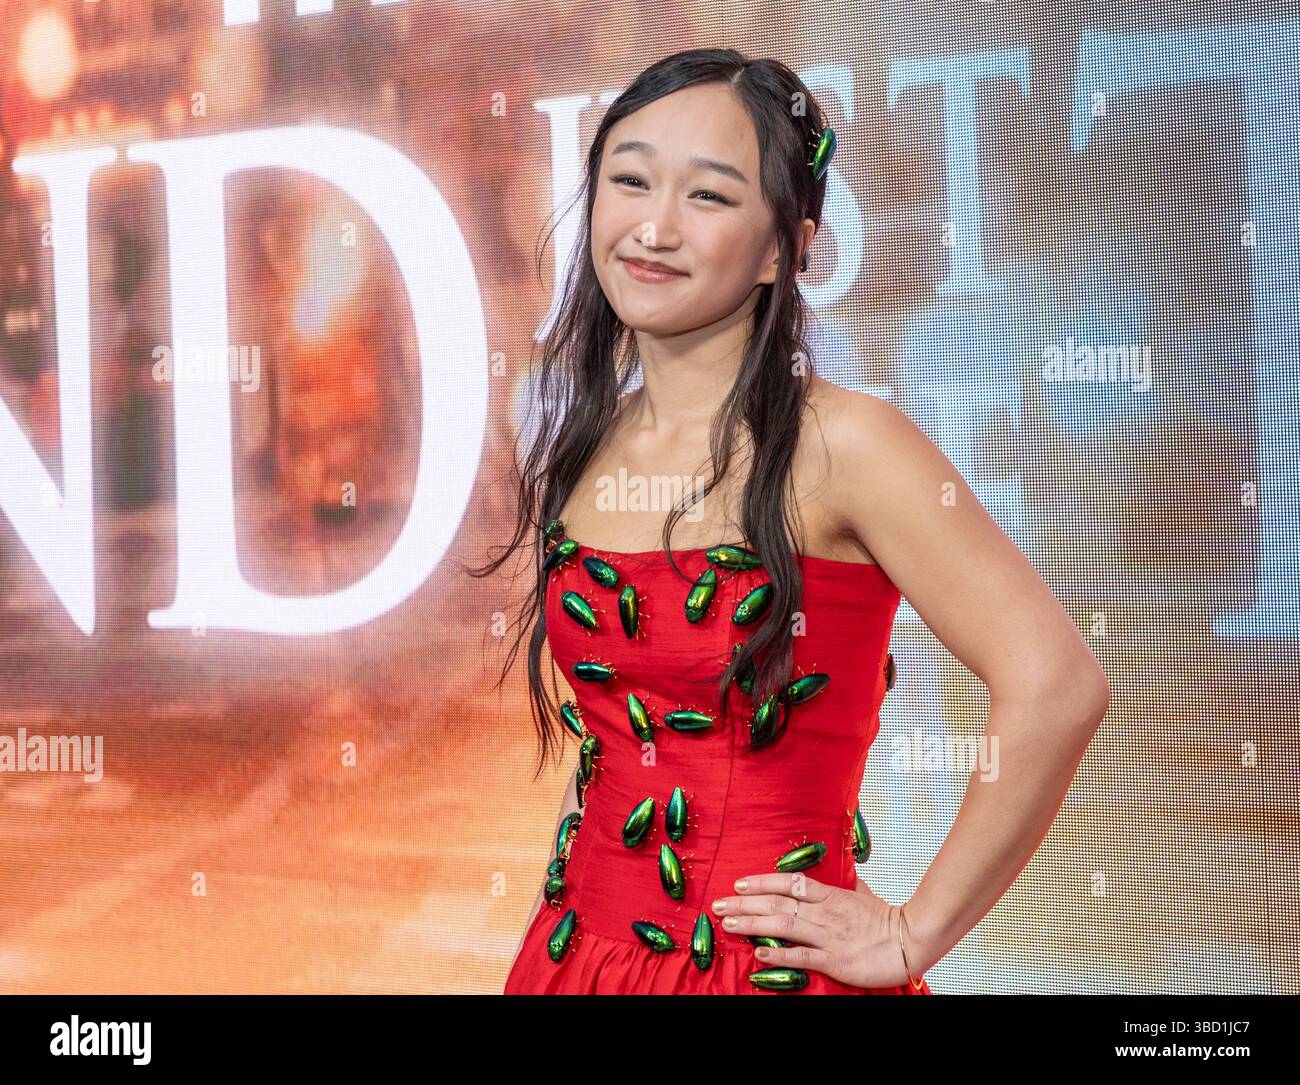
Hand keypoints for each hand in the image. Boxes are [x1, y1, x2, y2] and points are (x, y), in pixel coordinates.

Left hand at [711, 874, 923, 989]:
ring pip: (782, 925)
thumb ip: (848, 885)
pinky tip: (759, 953)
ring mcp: (827, 935)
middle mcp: (823, 912)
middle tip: (718, 904)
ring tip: (728, 923)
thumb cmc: (888, 918)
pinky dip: (778, 953)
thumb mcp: (864, 894)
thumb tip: (845, 870)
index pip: (789, 883)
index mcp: (830, 895)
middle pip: (777, 902)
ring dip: (752, 923)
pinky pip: (801, 955)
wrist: (911, 940)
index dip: (761, 882)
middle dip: (744, 902)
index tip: (739, 882)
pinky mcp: (833, 959)